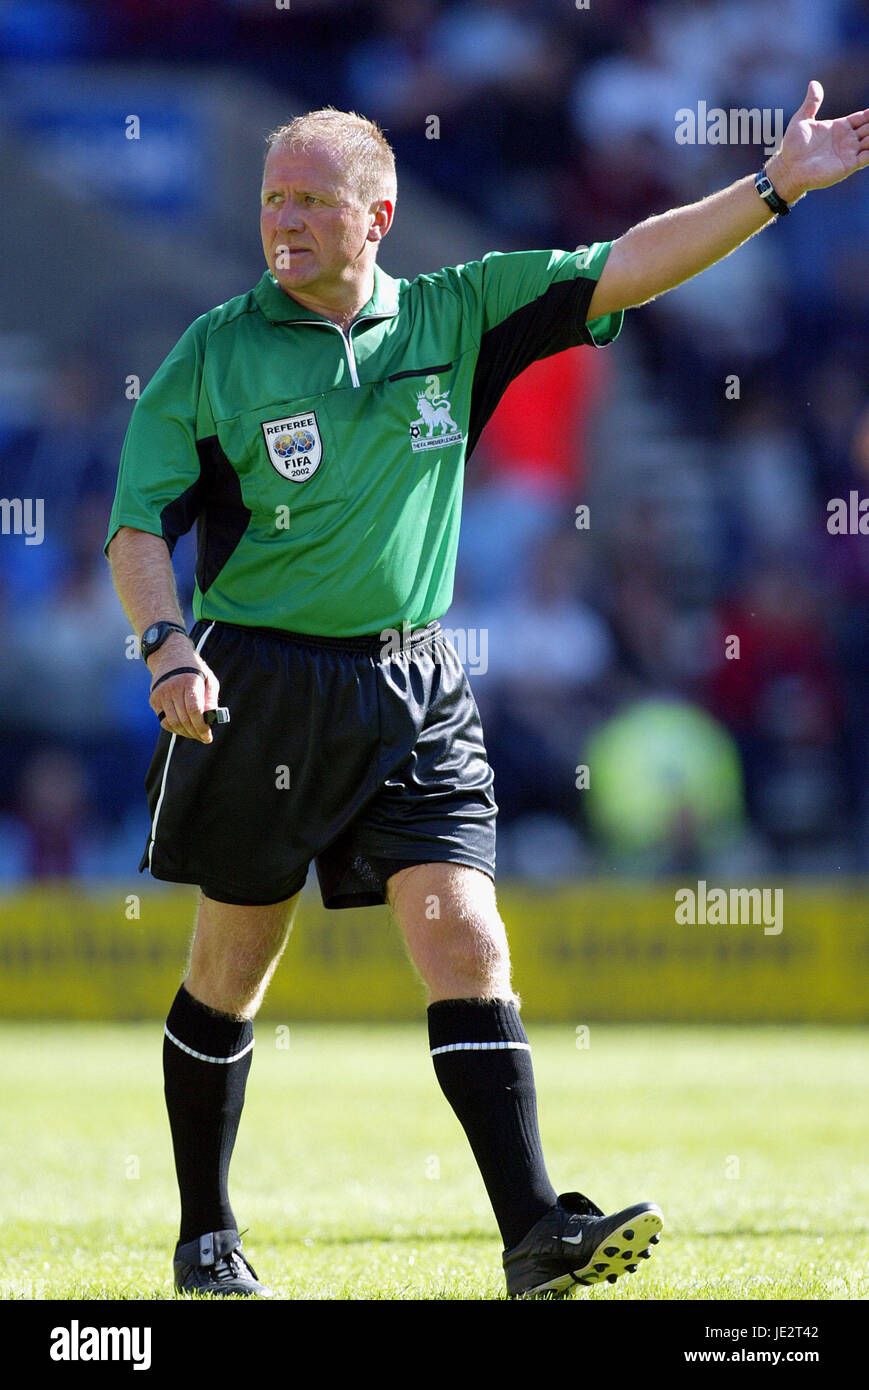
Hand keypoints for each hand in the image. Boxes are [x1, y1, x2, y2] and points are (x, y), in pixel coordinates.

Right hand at [146, 632, 220, 742]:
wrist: (170, 656)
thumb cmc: (194, 670)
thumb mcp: (209, 679)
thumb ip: (211, 699)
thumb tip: (212, 718)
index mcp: (189, 682)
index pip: (194, 710)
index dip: (202, 726)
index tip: (208, 736)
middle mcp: (173, 688)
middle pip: (184, 719)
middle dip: (196, 732)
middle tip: (204, 738)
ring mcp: (161, 694)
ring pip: (173, 723)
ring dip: (185, 733)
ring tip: (195, 734)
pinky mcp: (154, 700)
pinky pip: (164, 721)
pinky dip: (174, 729)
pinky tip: (184, 729)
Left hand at [767, 81, 868, 202]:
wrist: (789, 168)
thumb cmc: (793, 146)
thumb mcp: (801, 120)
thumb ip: (811, 103)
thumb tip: (813, 83)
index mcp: (840, 127)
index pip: (862, 118)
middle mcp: (847, 139)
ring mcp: (848, 153)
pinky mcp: (848, 165)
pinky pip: (867, 157)